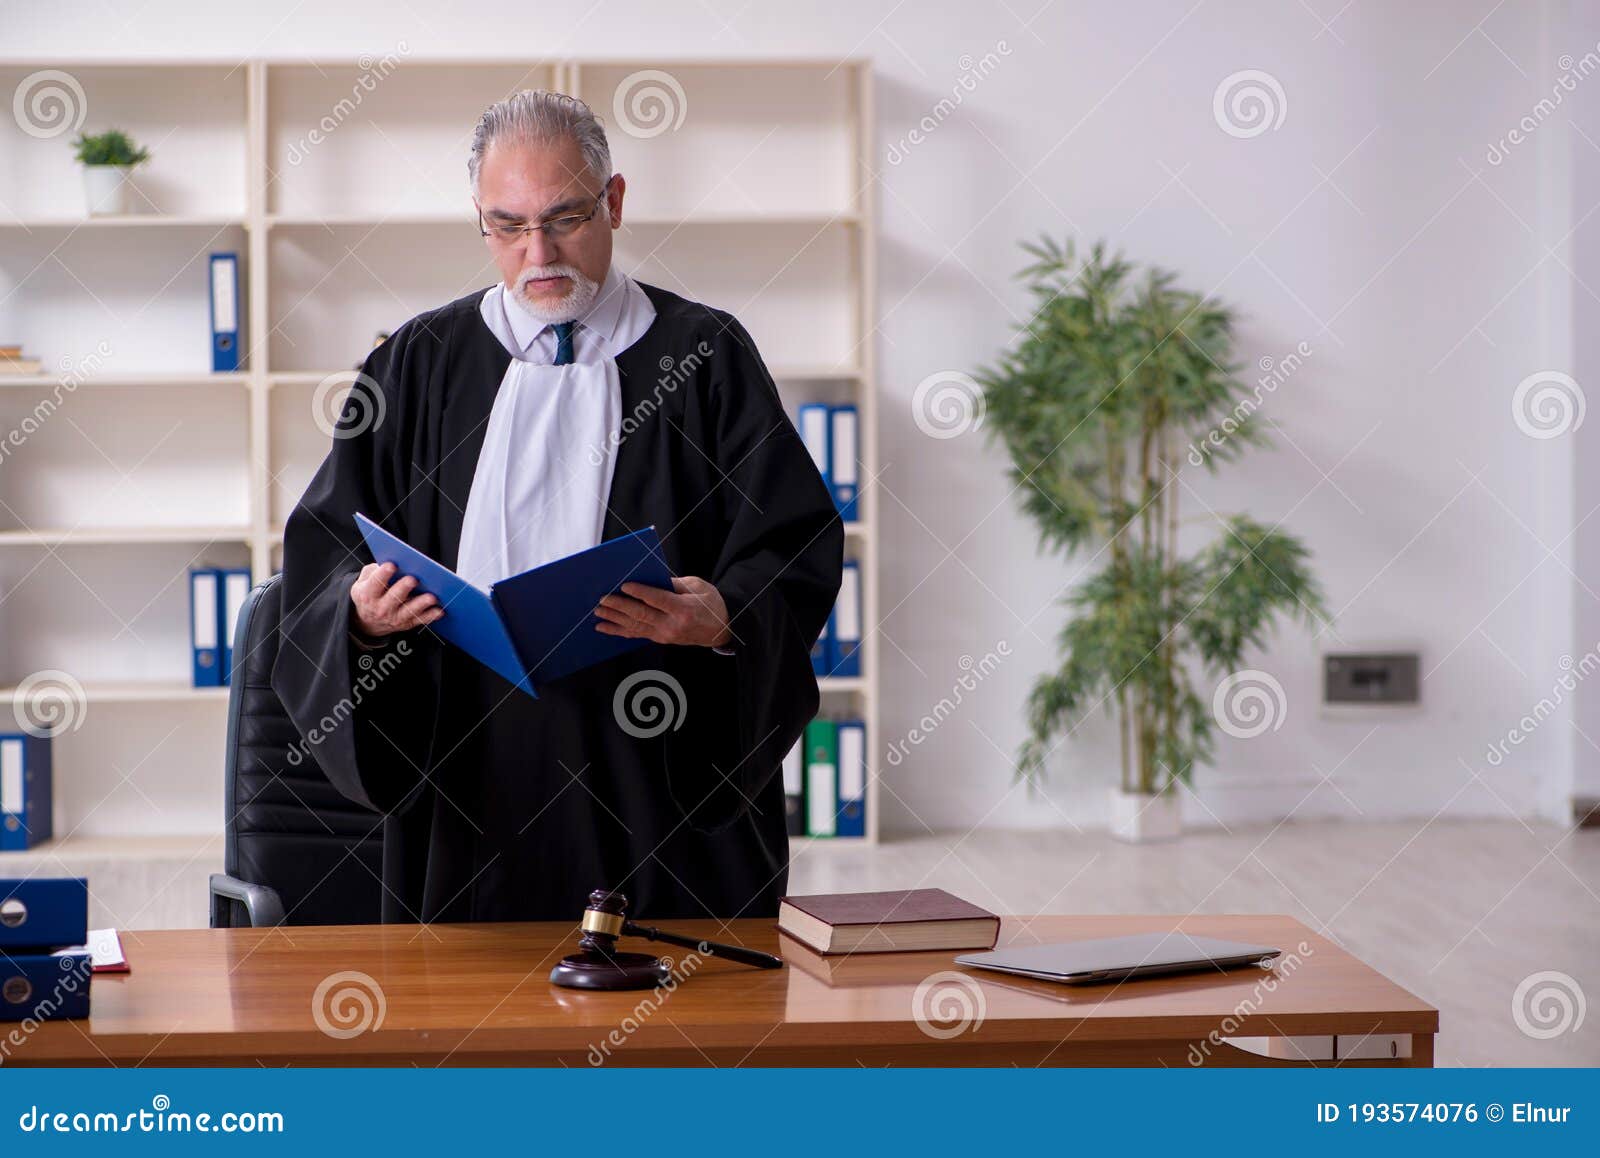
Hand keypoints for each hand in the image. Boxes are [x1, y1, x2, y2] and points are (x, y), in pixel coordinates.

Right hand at [350, 561, 442, 639]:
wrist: (367, 622)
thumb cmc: (369, 595)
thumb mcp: (362, 582)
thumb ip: (373, 571)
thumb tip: (389, 563)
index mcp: (368, 594)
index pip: (375, 583)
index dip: (383, 574)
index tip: (392, 565)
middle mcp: (381, 607)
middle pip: (394, 597)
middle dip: (404, 588)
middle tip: (413, 579)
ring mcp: (394, 617)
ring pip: (409, 611)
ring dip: (421, 603)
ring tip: (432, 596)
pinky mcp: (406, 623)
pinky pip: (420, 620)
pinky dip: (431, 616)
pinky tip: (440, 610)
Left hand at [594, 577, 732, 647]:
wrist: (721, 629)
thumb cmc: (710, 604)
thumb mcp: (698, 587)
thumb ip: (674, 584)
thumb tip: (650, 579)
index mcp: (684, 609)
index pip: (658, 600)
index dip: (640, 593)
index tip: (624, 585)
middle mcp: (672, 625)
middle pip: (641, 614)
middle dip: (620, 606)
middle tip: (603, 598)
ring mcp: (665, 635)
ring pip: (635, 626)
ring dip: (614, 618)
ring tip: (598, 611)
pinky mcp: (660, 639)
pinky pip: (636, 634)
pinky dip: (618, 631)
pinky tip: (604, 627)